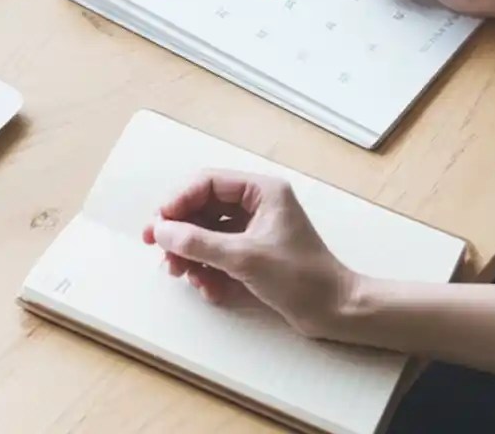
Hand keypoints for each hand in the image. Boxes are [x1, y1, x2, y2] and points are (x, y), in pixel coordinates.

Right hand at [141, 170, 358, 339]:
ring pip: (205, 232)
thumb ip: (197, 243)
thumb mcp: (243, 258)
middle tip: (160, 251)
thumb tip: (161, 231)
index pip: (206, 183)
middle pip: (201, 208)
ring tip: (183, 275)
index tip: (159, 226)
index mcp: (261, 191)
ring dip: (190, 254)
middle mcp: (255, 205)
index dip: (177, 202)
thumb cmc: (301, 278)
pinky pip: (216, 253)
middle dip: (181, 232)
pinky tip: (208, 288)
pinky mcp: (251, 253)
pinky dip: (207, 269)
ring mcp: (253, 229)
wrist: (335, 312)